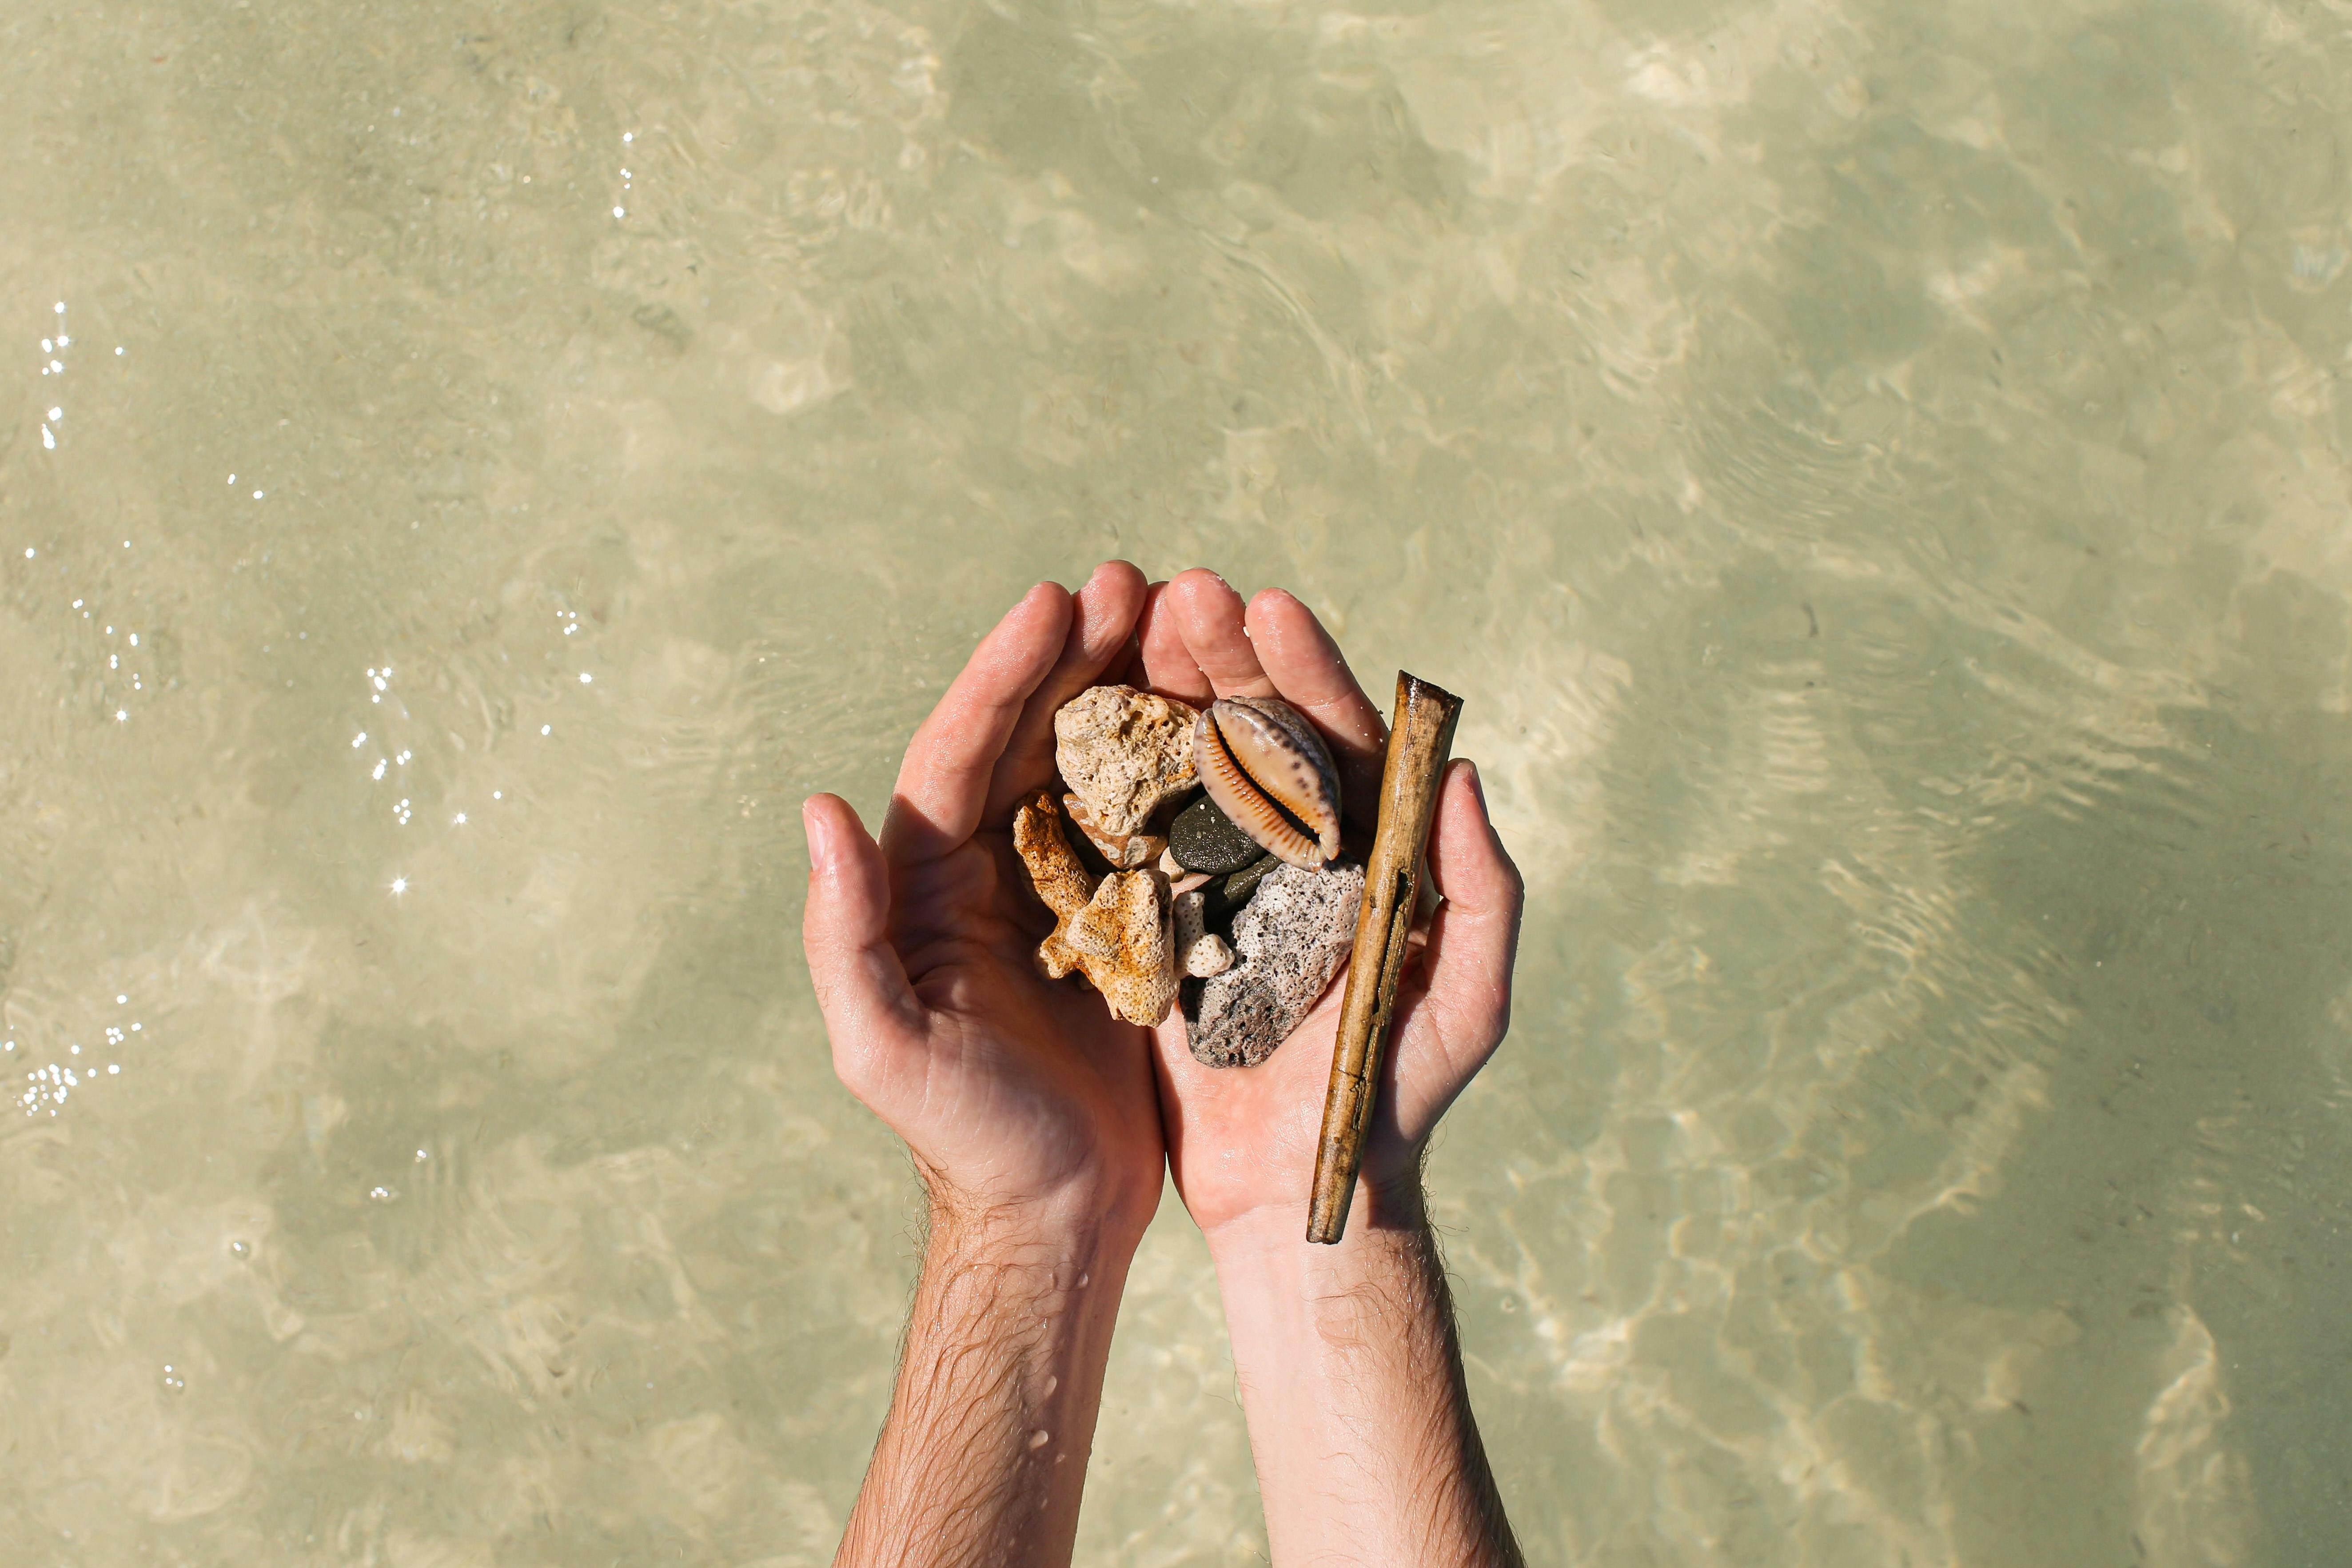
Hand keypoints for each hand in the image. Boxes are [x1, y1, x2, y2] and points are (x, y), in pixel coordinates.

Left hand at [801, 563, 1165, 1242]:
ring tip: (1183, 616)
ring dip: (1133, 688)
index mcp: (924, 880)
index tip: (1054, 599)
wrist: (1055, 1210)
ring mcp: (1060, 886)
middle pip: (1028, 734)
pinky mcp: (1127, 917)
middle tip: (1134, 581)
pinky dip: (1181, 762)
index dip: (1003, 672)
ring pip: (1093, 761)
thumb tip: (819, 812)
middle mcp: (987, 865)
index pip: (959, 750)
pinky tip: (1223, 713)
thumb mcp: (881, 1046)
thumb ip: (845, 933)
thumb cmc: (964, 1137)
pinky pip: (1150, 819)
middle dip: (1076, 653)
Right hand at [1134, 570, 1524, 1237]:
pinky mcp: (1158, 921)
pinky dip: (1104, 773)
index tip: (1268, 608)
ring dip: (1156, 690)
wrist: (1302, 1194)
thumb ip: (1482, 896)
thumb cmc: (1394, 1101)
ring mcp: (1220, 878)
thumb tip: (1464, 775)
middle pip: (1255, 729)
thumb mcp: (1465, 1003)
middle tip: (1177, 590)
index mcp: (1365, 851)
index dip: (1305, 671)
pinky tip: (1068, 716)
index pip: (1338, 738)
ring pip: (1186, 763)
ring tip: (1117, 620)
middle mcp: (1293, 848)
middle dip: (1219, 654)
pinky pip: (1128, 834)